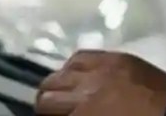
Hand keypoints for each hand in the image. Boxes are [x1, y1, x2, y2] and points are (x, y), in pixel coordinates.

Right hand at [36, 51, 165, 115]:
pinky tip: (80, 77)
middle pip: (48, 91)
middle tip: (54, 115)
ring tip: (65, 95)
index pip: (46, 110)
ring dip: (59, 85)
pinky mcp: (119, 58)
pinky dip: (76, 68)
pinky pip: (84, 56)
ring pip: (62, 71)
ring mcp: (102, 69)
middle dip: (46, 105)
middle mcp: (85, 87)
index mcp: (84, 113)